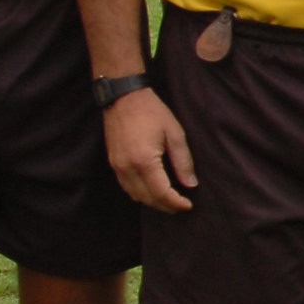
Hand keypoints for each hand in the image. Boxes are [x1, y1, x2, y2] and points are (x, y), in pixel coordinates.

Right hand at [103, 89, 195, 211]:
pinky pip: (126, 187)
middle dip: (166, 206)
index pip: (161, 193)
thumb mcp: (175, 134)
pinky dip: (140, 193)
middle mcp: (127, 168)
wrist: (123, 97)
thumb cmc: (152, 112)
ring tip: (170, 200)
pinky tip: (152, 190)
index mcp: (144, 161)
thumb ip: (183, 161)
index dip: (176, 203)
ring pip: (135, 195)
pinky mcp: (113, 163)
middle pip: (147, 198)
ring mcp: (117, 166)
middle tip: (181, 206)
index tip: (188, 206)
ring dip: (153, 202)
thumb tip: (190, 184)